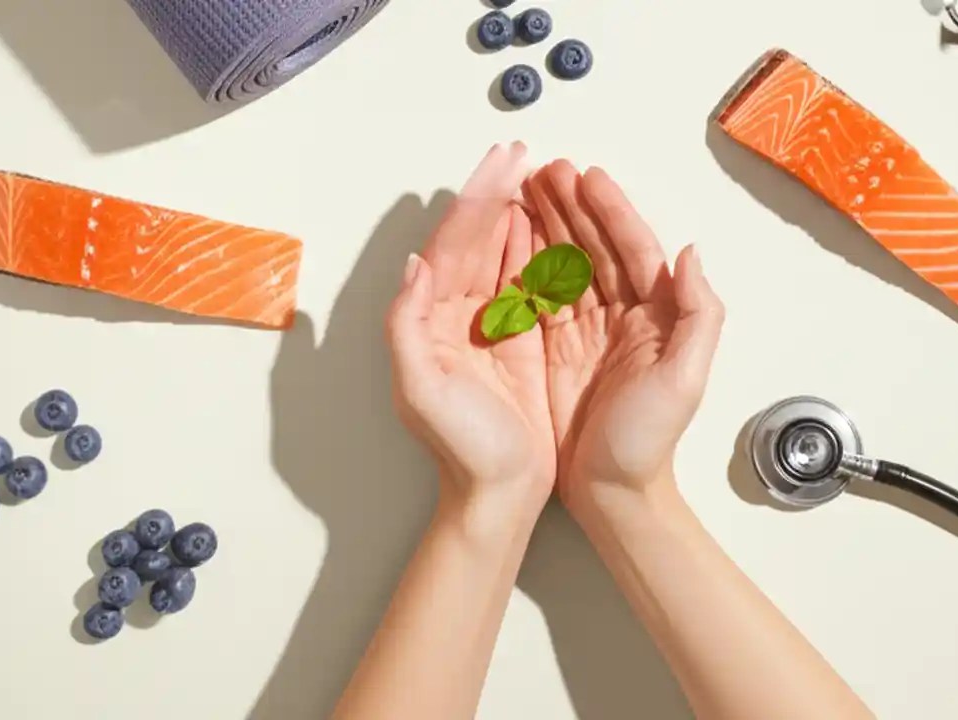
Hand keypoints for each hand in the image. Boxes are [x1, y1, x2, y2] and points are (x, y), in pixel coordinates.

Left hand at [386, 143, 555, 512]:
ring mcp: (487, 327)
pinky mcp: (517, 342)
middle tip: (523, 154)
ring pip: (500, 255)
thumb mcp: (420, 389)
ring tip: (537, 177)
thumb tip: (415, 264)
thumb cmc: (461, 449)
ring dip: (516, 214)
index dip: (477, 200)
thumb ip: (408, 325)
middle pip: (476, 239)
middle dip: (497, 194)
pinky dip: (536, 251)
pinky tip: (548, 227)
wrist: (497, 496)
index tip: (503, 164)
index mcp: (430, 319)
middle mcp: (455, 315)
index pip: (454, 245)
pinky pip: (526, 283)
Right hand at [525, 161, 724, 505]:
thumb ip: (697, 315)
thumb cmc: (649, 443)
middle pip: (597, 246)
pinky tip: (511, 240)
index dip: (611, 210)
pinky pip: (541, 295)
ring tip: (526, 190)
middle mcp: (622, 316)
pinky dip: (527, 264)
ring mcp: (588, 331)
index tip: (587, 177)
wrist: (613, 494)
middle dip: (573, 205)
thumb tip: (690, 255)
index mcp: (656, 317)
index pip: (633, 249)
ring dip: (549, 225)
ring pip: (567, 263)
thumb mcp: (685, 380)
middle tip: (545, 169)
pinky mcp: (558, 350)